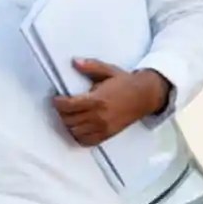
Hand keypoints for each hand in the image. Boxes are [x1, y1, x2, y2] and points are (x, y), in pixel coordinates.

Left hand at [52, 58, 170, 146]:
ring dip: (69, 124)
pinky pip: (87, 141)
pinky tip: (78, 128)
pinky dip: (79, 136)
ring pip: (76, 131)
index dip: (59, 103)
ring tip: (69, 115)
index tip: (57, 99)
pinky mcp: (108, 134)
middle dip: (62, 112)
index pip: (69, 106)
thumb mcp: (108, 70)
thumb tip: (75, 62)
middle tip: (62, 106)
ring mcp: (103, 127)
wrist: (145, 96)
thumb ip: (90, 66)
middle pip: (69, 120)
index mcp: (97, 100)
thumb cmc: (126, 84)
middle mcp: (99, 116)